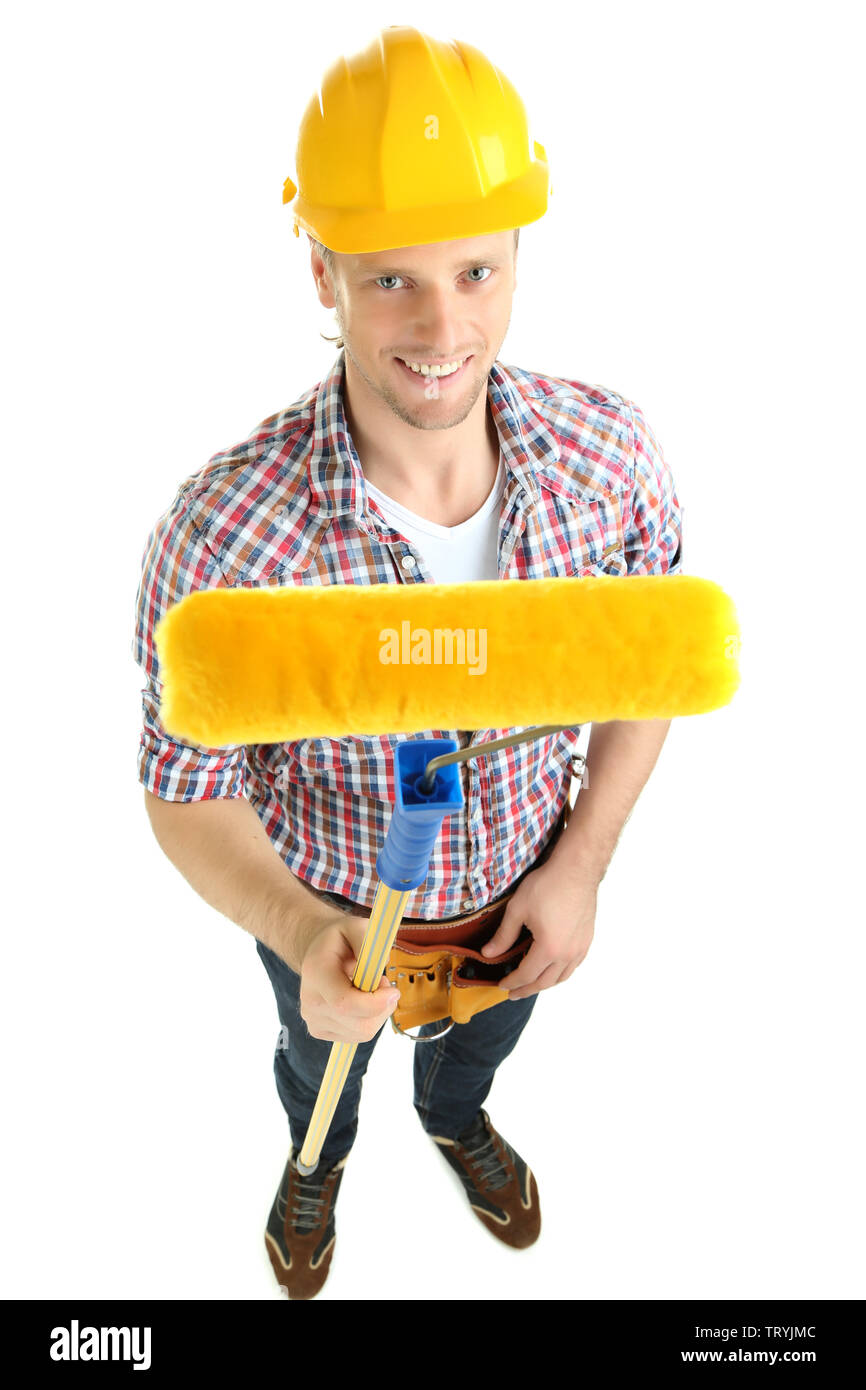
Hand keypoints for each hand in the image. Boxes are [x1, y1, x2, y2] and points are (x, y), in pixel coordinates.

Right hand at [298, 911, 399, 1043]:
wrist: (317, 953)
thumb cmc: (339, 940)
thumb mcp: (355, 926)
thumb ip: (368, 940)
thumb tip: (382, 963)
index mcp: (316, 973)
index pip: (346, 1003)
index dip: (376, 1003)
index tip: (393, 990)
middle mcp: (310, 1000)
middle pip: (360, 1024)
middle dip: (383, 1008)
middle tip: (384, 984)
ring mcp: (313, 1019)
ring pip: (362, 1033)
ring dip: (377, 1013)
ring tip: (372, 990)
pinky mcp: (319, 1031)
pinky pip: (356, 1037)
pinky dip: (368, 1021)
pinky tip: (362, 1002)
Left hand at [480, 861, 597, 999]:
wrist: (576, 870)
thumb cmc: (548, 886)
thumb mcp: (518, 910)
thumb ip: (503, 936)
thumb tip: (489, 953)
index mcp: (548, 949)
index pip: (526, 975)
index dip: (512, 982)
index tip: (502, 985)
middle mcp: (567, 954)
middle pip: (545, 982)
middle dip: (527, 989)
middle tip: (513, 993)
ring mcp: (580, 948)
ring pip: (561, 977)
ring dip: (544, 983)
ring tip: (531, 984)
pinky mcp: (587, 939)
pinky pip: (573, 966)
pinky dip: (560, 973)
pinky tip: (552, 968)